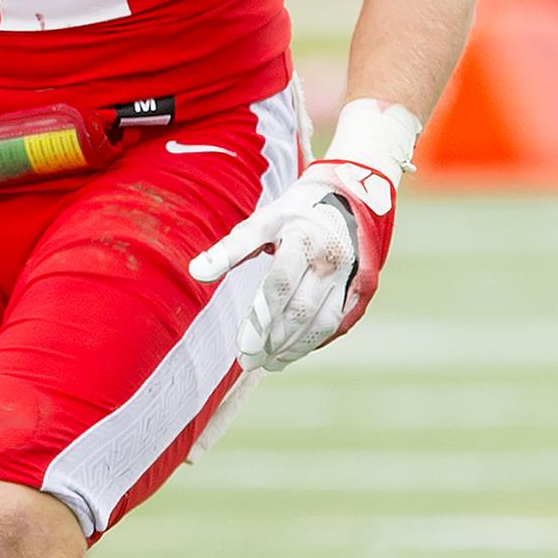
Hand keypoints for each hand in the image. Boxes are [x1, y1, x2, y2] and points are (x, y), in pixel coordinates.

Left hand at [186, 98, 421, 372]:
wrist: (353, 195)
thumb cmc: (297, 211)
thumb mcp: (263, 220)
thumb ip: (230, 249)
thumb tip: (195, 272)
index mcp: (304, 239)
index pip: (279, 285)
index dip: (259, 318)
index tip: (242, 346)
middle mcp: (331, 260)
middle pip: (300, 310)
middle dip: (272, 340)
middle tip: (248, 360)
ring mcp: (350, 276)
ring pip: (322, 323)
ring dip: (293, 348)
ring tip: (267, 362)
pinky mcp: (361, 289)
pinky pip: (337, 323)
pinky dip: (313, 342)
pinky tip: (290, 353)